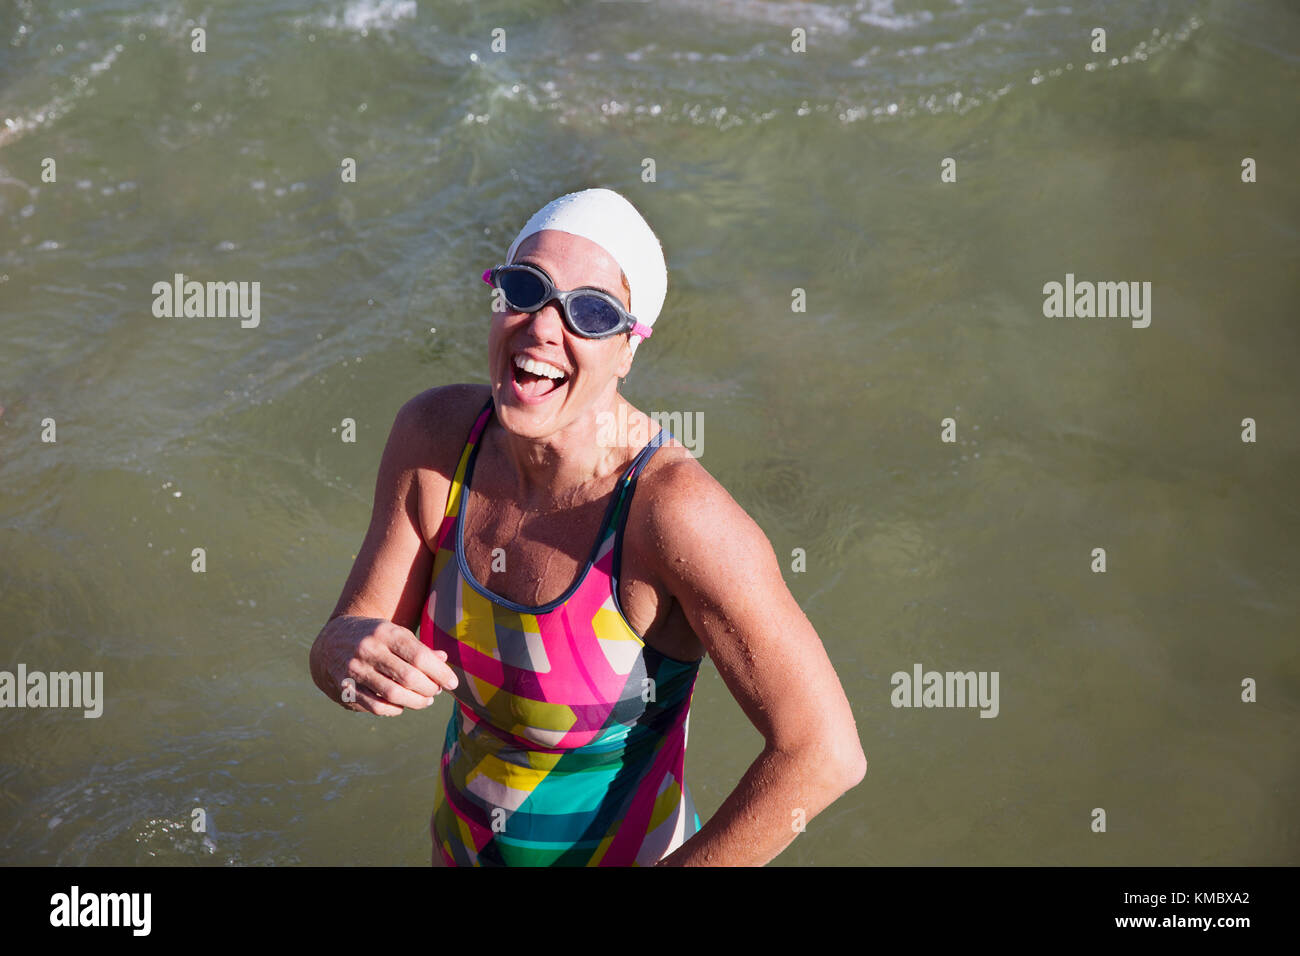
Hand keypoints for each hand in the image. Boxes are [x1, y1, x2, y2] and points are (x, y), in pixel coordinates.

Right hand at [311, 616, 458, 715]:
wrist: (330, 642)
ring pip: (393, 694)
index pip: (420, 656)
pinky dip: (394, 710)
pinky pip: (376, 707)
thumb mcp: (395, 634)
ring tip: (425, 701)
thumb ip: (420, 648)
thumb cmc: (374, 638)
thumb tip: (444, 660)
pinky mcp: (345, 688)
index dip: (440, 672)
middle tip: (436, 692)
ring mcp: (354, 670)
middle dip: (429, 689)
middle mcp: (368, 650)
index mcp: (385, 632)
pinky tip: (402, 706)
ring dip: (415, 702)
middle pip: (408, 677)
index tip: (453, 683)